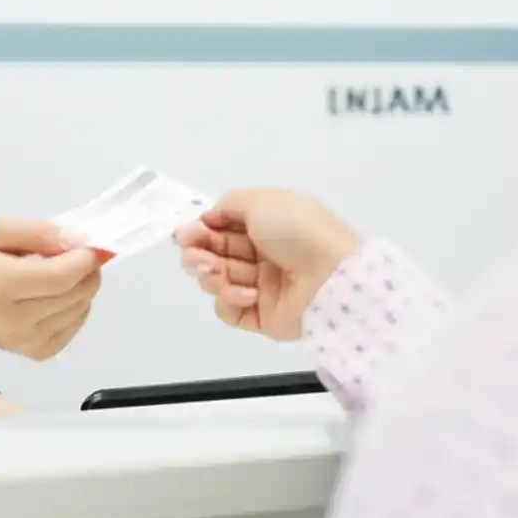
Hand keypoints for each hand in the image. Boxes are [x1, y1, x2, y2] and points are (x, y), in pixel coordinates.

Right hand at [0, 218, 101, 360]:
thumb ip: (39, 231)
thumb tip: (78, 241)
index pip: (59, 277)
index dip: (84, 260)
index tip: (89, 246)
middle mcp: (12, 320)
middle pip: (74, 294)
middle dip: (88, 271)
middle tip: (82, 256)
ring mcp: (26, 342)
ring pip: (79, 310)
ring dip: (84, 287)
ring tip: (65, 274)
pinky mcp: (38, 354)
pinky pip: (75, 326)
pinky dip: (77, 307)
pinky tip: (59, 296)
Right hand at [174, 189, 361, 340]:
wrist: (333, 275)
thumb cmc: (298, 231)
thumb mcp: (262, 200)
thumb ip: (228, 204)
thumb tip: (206, 217)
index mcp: (265, 226)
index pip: (221, 228)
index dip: (200, 230)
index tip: (184, 232)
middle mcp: (262, 254)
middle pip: (214, 254)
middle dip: (197, 252)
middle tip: (192, 252)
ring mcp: (262, 286)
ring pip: (217, 281)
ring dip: (210, 274)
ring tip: (216, 271)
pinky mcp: (262, 316)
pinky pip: (231, 310)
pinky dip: (231, 300)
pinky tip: (248, 293)